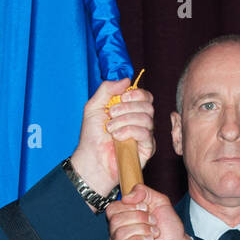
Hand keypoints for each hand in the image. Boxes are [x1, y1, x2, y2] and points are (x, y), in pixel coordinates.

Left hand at [68, 79, 154, 199]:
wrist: (91, 160)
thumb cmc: (92, 136)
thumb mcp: (93, 106)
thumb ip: (107, 89)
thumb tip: (127, 79)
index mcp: (130, 110)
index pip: (145, 96)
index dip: (136, 94)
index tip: (121, 98)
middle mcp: (140, 121)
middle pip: (148, 105)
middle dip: (127, 108)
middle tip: (111, 115)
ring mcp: (145, 135)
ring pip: (147, 119)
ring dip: (125, 120)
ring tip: (111, 129)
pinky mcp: (147, 149)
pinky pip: (146, 134)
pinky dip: (130, 131)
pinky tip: (117, 137)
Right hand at [106, 184, 192, 239]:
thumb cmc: (170, 230)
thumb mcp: (160, 202)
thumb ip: (142, 191)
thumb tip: (126, 197)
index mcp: (122, 220)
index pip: (112, 209)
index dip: (131, 207)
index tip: (147, 210)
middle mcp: (117, 235)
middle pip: (115, 221)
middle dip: (140, 219)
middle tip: (153, 224)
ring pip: (119, 235)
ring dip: (142, 231)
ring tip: (153, 235)